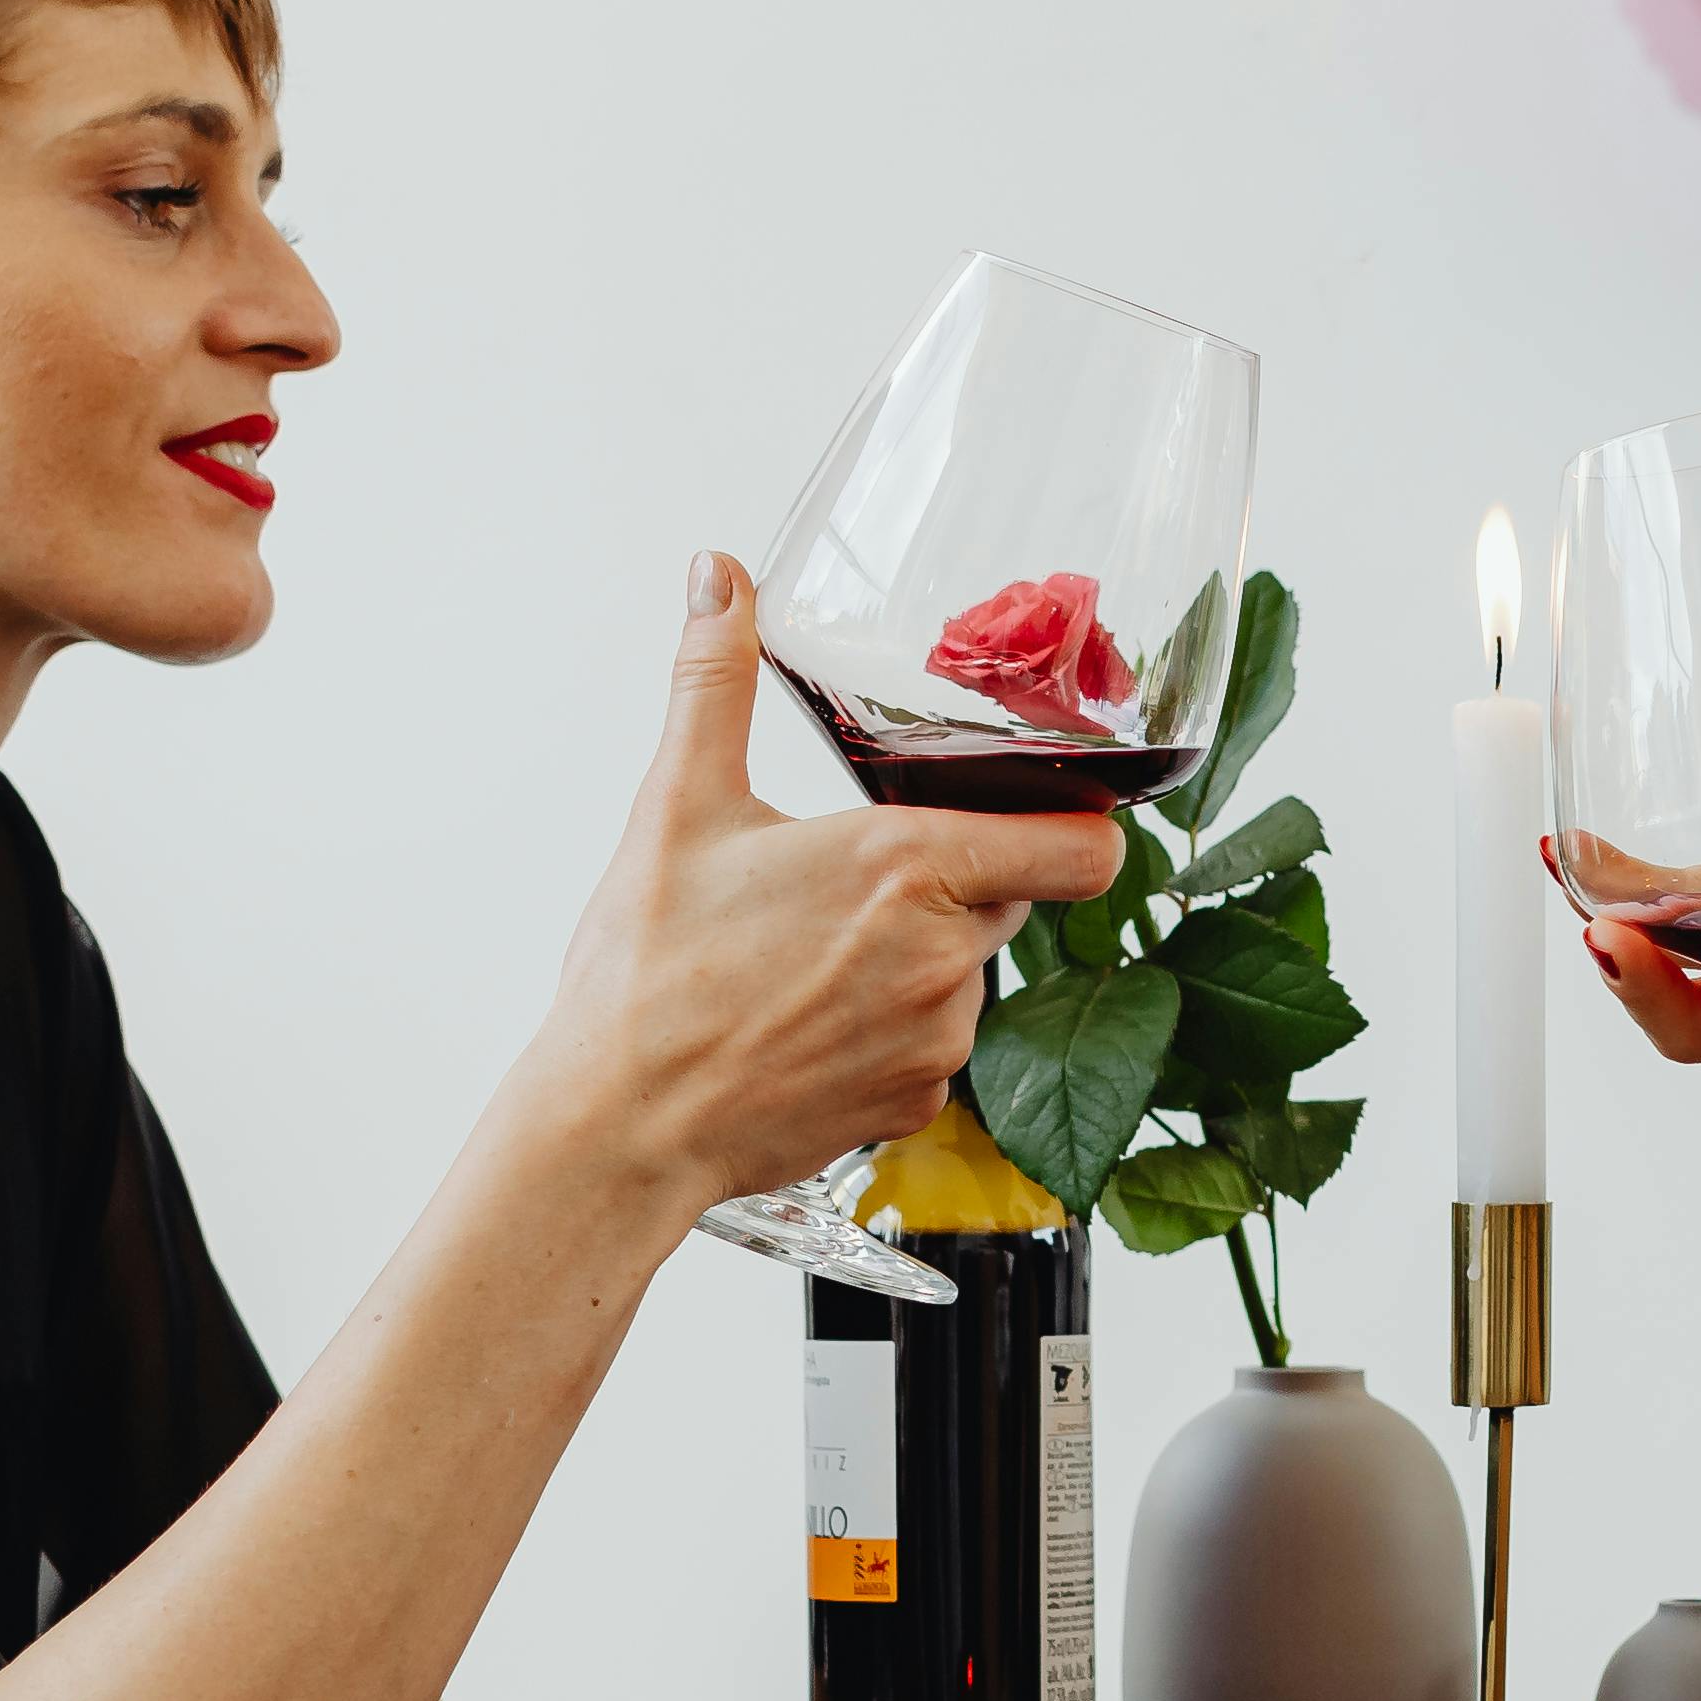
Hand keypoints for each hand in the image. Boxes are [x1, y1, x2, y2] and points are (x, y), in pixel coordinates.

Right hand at [527, 555, 1125, 1209]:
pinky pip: (937, 1046)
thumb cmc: (645, 975)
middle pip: (1014, 896)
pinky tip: (810, 1021)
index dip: (1077, 824)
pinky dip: (892, 1028)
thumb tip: (716, 575)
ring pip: (972, 971)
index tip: (1038, 811)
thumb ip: (712, 679)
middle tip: (859, 881)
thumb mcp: (677, 806)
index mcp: (903, 865)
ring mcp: (937, 1038)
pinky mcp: (917, 1104)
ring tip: (812, 960)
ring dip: (920, 955)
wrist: (618, 1125)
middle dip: (959, 879)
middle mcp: (943, 954)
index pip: (1082, 846)